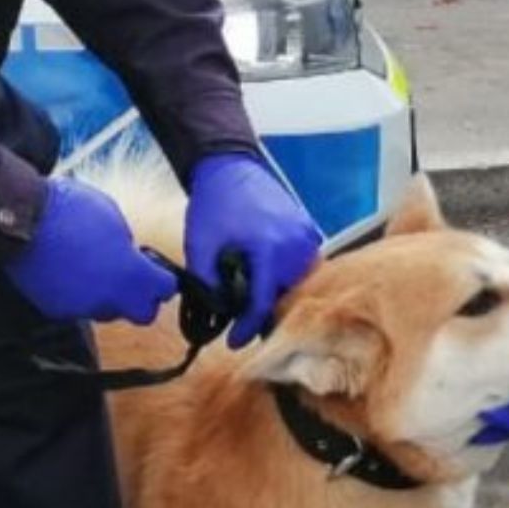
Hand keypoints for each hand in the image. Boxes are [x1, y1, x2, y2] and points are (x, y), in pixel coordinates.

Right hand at [5, 179, 178, 325]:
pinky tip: (66, 272)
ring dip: (106, 296)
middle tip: (129, 279)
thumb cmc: (68, 209)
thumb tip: (128, 255)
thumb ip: (127, 244)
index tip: (157, 272)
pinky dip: (77, 295)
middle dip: (140, 299)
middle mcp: (109, 298)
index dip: (163, 280)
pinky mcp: (56, 310)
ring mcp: (81, 308)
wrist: (19, 218)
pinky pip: (77, 308)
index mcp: (131, 273)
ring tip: (91, 269)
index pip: (166, 290)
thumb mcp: (113, 216)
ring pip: (106, 311)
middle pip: (141, 313)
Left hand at [184, 152, 323, 347]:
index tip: (233, 342)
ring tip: (253, 303)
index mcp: (270, 248)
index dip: (246, 328)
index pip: (263, 303)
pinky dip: (288, 276)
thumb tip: (215, 313)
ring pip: (299, 283)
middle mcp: (296, 243)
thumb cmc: (214, 202)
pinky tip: (267, 279)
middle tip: (241, 324)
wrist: (229, 164)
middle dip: (263, 313)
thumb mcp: (200, 246)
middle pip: (286, 296)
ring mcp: (306, 235)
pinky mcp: (308, 228)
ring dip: (278, 294)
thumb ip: (207, 283)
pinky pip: (304, 264)